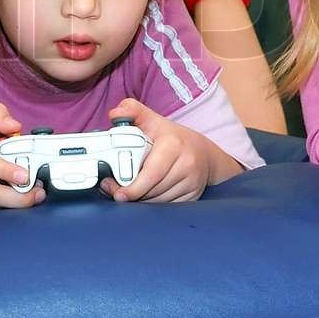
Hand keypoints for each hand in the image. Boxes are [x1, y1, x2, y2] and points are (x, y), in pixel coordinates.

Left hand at [99, 99, 213, 203]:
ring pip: (159, 201)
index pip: (151, 174)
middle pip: (152, 190)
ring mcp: (192, 183)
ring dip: (142, 200)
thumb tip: (115, 114)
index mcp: (173, 145)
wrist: (203, 153)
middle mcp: (187, 164)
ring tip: (132, 192)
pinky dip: (154, 204)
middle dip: (133, 194)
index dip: (132, 187)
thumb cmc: (172, 137)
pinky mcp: (193, 197)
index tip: (117, 193)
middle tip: (117, 193)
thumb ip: (131, 110)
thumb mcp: (152, 119)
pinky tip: (147, 195)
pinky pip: (167, 207)